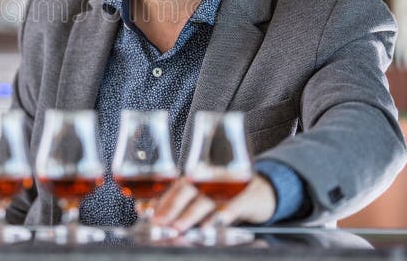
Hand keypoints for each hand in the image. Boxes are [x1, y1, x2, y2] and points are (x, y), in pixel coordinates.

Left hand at [151, 175, 275, 231]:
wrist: (262, 189)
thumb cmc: (224, 196)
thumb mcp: (202, 199)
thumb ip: (177, 203)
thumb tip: (147, 211)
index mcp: (196, 179)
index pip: (173, 187)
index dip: (158, 200)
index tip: (144, 211)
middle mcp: (208, 181)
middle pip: (186, 190)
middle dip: (170, 207)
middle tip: (159, 222)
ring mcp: (227, 188)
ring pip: (206, 200)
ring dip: (191, 214)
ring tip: (179, 227)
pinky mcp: (246, 197)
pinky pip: (233, 205)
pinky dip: (223, 214)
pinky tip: (214, 223)